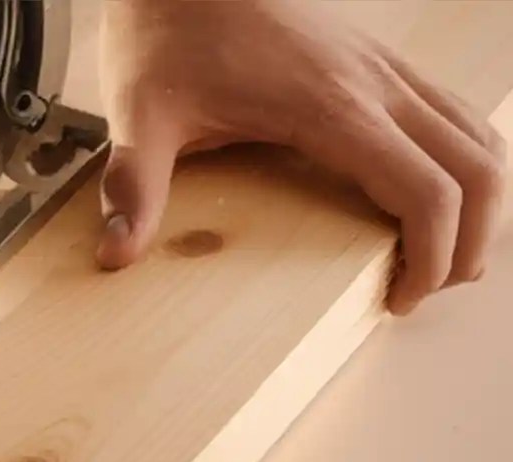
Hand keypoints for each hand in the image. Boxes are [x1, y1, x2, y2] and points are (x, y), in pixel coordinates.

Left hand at [96, 0, 507, 314]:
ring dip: (478, 199)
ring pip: (478, 135)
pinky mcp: (375, 59)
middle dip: (471, 242)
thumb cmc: (166, 31)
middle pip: (478, 169)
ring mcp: (383, 66)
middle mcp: (376, 84)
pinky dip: (460, 160)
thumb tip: (117, 252)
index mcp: (332, 107)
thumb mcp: (140, 112)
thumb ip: (135, 186)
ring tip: (437, 250)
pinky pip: (450, 111)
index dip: (433, 259)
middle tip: (425, 288)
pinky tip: (423, 190)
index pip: (428, 193)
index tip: (399, 299)